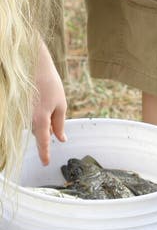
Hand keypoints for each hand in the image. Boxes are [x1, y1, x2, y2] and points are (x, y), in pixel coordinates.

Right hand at [32, 42, 67, 164]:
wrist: (33, 65)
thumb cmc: (49, 84)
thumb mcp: (60, 104)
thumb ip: (60, 124)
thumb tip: (61, 139)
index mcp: (41, 118)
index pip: (43, 141)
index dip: (44, 153)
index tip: (45, 164)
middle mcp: (29, 118)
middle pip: (37, 136)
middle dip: (43, 144)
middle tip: (46, 157)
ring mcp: (24, 113)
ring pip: (34, 127)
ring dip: (41, 130)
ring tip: (47, 125)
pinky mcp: (21, 108)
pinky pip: (30, 119)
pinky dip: (36, 122)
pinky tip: (42, 116)